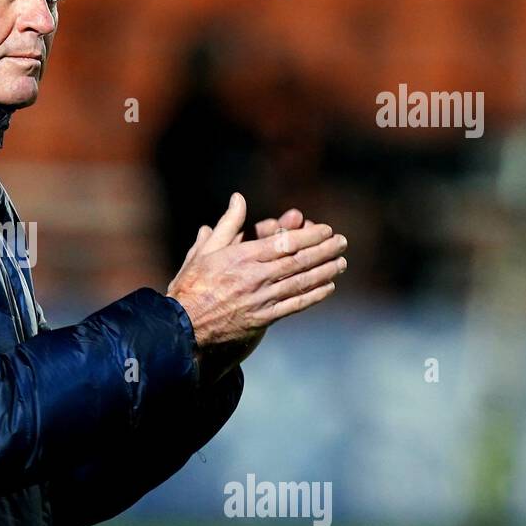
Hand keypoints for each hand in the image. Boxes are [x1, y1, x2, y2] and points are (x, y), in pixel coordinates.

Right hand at [166, 193, 347, 378]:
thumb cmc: (191, 286)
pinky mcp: (264, 318)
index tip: (326, 230)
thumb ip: (227, 224)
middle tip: (342, 242)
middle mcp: (256, 276)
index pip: (285, 242)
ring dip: (325, 271)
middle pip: (299, 260)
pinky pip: (295, 304)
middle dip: (324, 250)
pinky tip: (328, 287)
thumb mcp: (205, 250)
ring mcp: (262, 299)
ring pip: (301, 282)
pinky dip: (314, 295)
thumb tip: (238, 198)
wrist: (183, 326)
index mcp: (243, 257)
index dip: (310, 236)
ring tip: (341, 263)